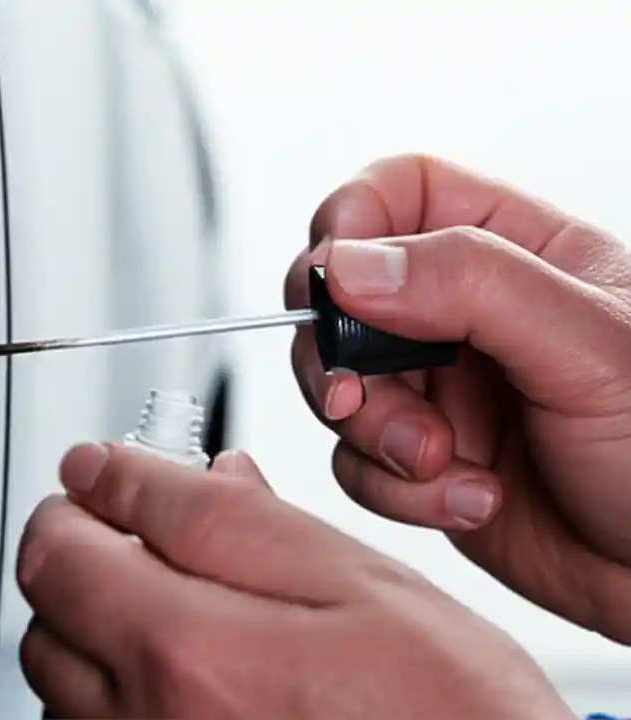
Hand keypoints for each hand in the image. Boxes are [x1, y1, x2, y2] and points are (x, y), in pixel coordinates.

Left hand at [17, 445, 568, 718]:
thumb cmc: (446, 709)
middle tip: (144, 541)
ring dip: (93, 628)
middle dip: (82, 559)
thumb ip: (232, 522)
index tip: (98, 479)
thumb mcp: (356, 581)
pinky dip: (112, 692)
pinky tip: (185, 678)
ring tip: (176, 613)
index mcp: (191, 650)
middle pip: (46, 614)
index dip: (79, 496)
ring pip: (60, 679)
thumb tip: (131, 474)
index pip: (63, 547)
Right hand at [286, 154, 630, 642]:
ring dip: (373, 433)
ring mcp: (441, 389)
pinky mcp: (424, 460)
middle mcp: (467, 315)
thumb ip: (471, 285)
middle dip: (342, 354)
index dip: (352, 221)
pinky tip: (468, 501)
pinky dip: (395, 490)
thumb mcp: (588, 346)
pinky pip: (355, 462)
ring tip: (440, 462)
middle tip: (360, 397)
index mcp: (518, 253)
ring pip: (339, 383)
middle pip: (344, 294)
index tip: (337, 278)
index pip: (400, 193)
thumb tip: (350, 264)